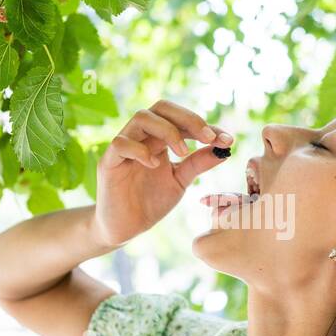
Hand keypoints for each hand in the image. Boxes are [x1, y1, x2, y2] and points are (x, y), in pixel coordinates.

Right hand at [94, 99, 233, 248]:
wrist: (126, 228)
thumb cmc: (150, 202)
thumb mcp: (180, 180)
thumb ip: (198, 163)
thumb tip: (225, 148)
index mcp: (158, 138)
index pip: (181, 119)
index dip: (205, 125)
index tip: (227, 139)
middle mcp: (141, 136)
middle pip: (161, 107)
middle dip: (189, 118)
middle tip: (209, 137)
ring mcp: (123, 146)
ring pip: (142, 117)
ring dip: (168, 130)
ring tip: (183, 152)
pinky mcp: (108, 162)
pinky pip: (121, 143)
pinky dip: (140, 150)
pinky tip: (156, 165)